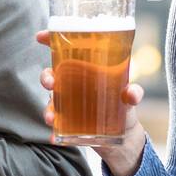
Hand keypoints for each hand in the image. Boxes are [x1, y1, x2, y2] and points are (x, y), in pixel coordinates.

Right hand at [35, 29, 146, 175]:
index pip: (65, 50)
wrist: (124, 135)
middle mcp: (74, 82)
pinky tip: (55, 137)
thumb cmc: (124, 105)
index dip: (51, 40)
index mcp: (86, 68)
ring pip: (51, 99)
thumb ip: (133, 93)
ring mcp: (69, 102)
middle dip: (46, 76)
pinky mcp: (68, 121)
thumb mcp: (131, 97)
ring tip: (51, 117)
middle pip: (52, 73)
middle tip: (50, 83)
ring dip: (47, 107)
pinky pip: (58, 123)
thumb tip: (131, 93)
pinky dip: (55, 131)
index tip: (41, 37)